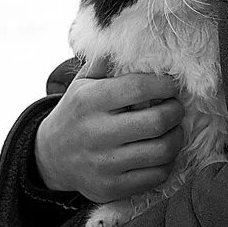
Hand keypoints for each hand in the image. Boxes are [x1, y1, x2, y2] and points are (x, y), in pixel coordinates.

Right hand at [34, 57, 184, 202]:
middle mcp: (96, 133)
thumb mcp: (82, 83)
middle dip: (175, 111)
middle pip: (156, 121)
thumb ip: (105, 62)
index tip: (170, 84)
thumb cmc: (76, 113)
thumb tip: (129, 39)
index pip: (139, 88)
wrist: (51, 157)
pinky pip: (156, 176)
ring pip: (161, 151)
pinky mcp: (112, 187)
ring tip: (173, 129)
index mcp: (89, 101)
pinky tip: (161, 151)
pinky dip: (166, 162)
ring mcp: (104, 164)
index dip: (164, 84)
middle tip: (176, 107)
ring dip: (176, 137)